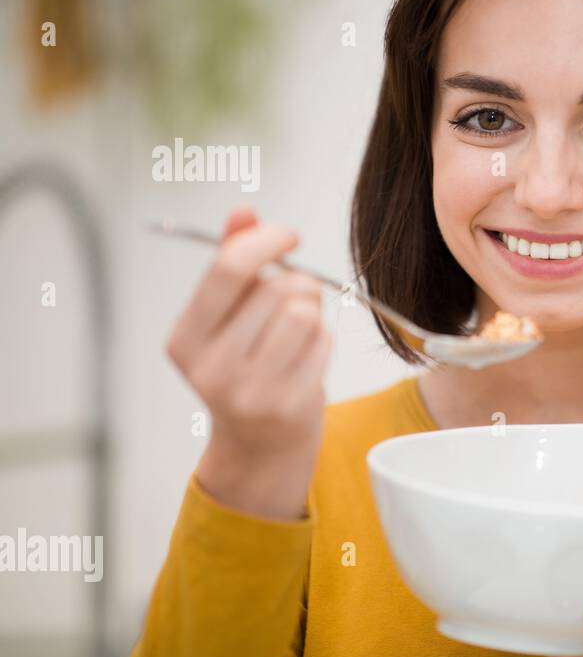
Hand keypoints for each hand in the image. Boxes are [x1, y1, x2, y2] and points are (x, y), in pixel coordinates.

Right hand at [169, 206, 332, 520]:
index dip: (267, 240)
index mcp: (184, 339)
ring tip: (297, 330)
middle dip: (296, 282)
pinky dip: (323, 341)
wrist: (260, 446)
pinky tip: (305, 359)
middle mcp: (210, 368)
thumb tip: (243, 210)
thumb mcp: (226, 316)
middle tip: (294, 301)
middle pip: (278, 288)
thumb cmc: (245, 366)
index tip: (289, 235)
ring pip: (305, 312)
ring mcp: (250, 391)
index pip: (229, 269)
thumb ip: (233, 260)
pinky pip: (324, 341)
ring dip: (312, 311)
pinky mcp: (290, 406)